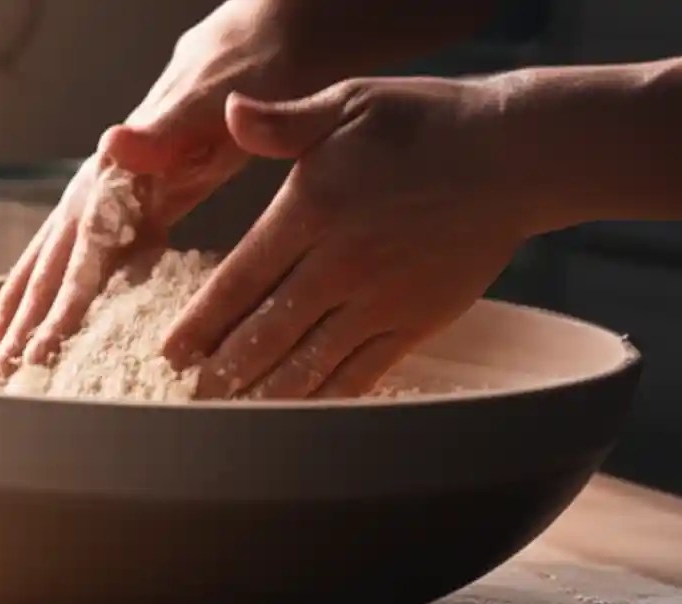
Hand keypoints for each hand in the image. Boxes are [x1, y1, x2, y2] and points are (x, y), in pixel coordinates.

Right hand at [0, 0, 344, 366]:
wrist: (257, 47)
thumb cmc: (239, 71)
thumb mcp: (209, 99)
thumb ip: (162, 129)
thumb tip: (111, 146)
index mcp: (119, 170)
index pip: (81, 250)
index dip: (59, 302)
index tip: (38, 348)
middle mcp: (107, 184)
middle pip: (59, 260)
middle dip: (31, 316)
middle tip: (4, 369)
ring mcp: (119, 194)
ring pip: (65, 257)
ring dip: (37, 302)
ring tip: (4, 346)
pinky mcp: (142, 202)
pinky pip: (99, 254)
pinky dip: (76, 286)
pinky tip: (67, 314)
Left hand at [161, 76, 555, 398]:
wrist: (512, 155)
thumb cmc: (423, 124)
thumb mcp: (346, 103)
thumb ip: (281, 122)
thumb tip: (229, 112)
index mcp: (309, 212)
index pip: (238, 281)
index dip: (200, 324)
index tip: (170, 354)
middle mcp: (339, 265)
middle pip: (265, 333)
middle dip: (221, 372)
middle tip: (188, 399)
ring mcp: (379, 301)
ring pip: (308, 363)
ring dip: (265, 395)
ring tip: (230, 421)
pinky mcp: (416, 322)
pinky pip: (361, 372)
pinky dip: (326, 399)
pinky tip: (300, 417)